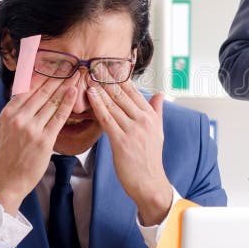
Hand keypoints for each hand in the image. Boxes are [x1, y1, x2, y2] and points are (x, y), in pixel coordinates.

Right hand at [0, 74, 78, 213]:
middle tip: (68, 65)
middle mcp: (19, 119)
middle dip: (55, 78)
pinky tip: (74, 92)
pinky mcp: (45, 140)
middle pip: (41, 93)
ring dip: (64, 87)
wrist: (5, 182)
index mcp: (6, 114)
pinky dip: (68, 104)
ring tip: (75, 75)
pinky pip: (59, 118)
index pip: (25, 89)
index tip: (50, 66)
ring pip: (52, 103)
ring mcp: (33, 129)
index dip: (39, 76)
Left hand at [86, 78, 172, 225]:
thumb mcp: (158, 131)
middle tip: (95, 64)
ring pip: (113, 104)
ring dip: (100, 89)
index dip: (120, 77)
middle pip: (122, 94)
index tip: (109, 65)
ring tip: (89, 76)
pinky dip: (98, 106)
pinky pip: (107, 119)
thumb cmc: (150, 159)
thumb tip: (160, 94)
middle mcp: (144, 120)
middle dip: (108, 78)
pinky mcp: (122, 142)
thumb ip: (157, 110)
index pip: (134, 91)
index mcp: (151, 116)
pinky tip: (91, 95)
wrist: (149, 183)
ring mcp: (133, 130)